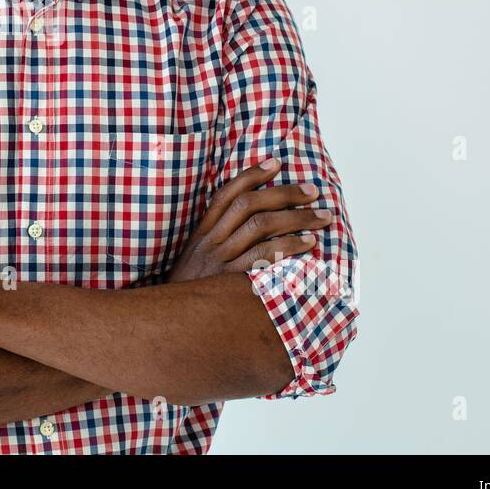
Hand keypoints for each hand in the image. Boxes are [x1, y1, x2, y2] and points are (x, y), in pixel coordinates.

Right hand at [166, 157, 331, 282]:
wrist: (168, 325)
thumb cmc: (188, 296)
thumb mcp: (194, 264)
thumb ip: (215, 244)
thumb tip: (249, 228)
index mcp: (200, 235)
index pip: (226, 195)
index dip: (252, 175)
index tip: (276, 163)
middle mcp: (209, 243)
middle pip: (249, 206)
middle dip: (284, 193)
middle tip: (313, 191)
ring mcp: (220, 262)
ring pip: (260, 227)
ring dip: (296, 218)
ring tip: (321, 218)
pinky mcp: (231, 283)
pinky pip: (264, 258)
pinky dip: (289, 247)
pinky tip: (309, 245)